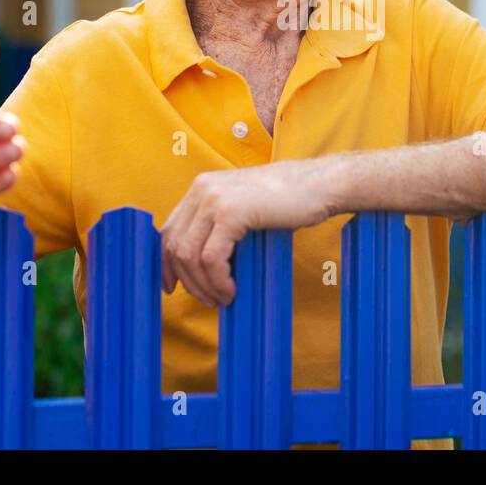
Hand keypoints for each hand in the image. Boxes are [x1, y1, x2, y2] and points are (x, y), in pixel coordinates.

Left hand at [159, 158, 341, 305]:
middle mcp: (202, 189)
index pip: (169, 230)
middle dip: (188, 281)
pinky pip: (212, 259)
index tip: (171, 287)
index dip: (166, 263)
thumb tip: (198, 266)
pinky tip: (232, 289)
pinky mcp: (232, 212)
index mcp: (202, 187)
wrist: (319, 185)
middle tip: (209, 299)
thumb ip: (218, 225)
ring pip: (191, 256)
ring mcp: (215, 199)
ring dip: (204, 285)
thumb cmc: (287, 202)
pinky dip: (219, 281)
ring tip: (223, 297)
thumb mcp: (243, 208)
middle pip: (176, 246)